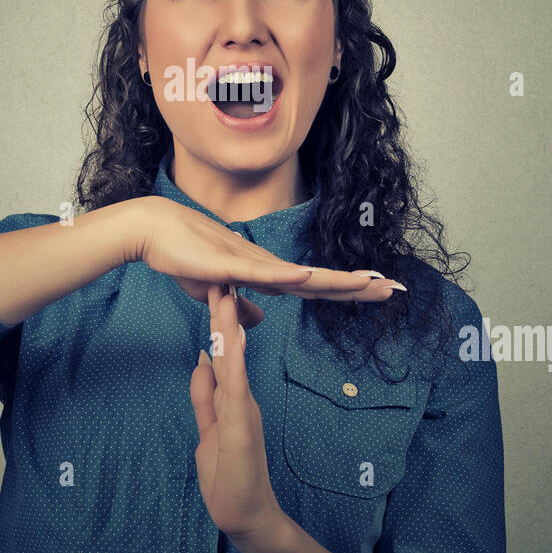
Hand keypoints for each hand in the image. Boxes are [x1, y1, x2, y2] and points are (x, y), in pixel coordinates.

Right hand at [127, 196, 402, 328]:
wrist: (156, 232)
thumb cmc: (185, 259)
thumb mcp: (218, 295)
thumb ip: (241, 307)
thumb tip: (262, 320)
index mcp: (268, 276)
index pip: (316, 287)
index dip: (347, 290)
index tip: (378, 291)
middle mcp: (268, 268)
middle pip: (321, 281)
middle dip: (358, 285)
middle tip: (395, 289)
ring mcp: (252, 263)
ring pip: (301, 276)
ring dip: (334, 281)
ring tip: (368, 283)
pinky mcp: (229, 263)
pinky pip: (262, 273)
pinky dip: (286, 276)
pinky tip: (308, 278)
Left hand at [189, 282, 283, 544]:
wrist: (248, 516)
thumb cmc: (229, 478)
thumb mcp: (208, 429)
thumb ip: (204, 397)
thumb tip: (200, 362)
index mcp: (232, 396)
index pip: (222, 352)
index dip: (216, 322)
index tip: (213, 290)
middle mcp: (241, 395)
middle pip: (229, 347)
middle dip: (223, 312)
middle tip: (221, 275)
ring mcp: (243, 406)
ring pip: (233, 358)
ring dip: (228, 326)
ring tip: (225, 292)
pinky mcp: (243, 421)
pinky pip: (236, 383)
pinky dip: (232, 358)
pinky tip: (230, 336)